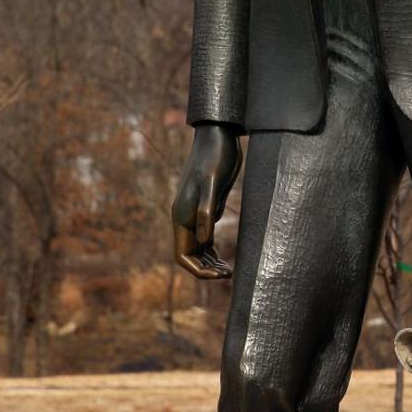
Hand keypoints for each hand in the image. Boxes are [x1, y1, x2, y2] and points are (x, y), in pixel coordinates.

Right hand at [171, 124, 242, 278]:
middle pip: (190, 255)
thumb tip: (202, 240)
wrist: (218, 137)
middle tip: (229, 274)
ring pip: (198, 249)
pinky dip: (213, 252)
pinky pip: (206, 239)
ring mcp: (196, 214)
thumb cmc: (215, 157)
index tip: (220, 275)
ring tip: (229, 272)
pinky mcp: (208, 209)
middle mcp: (186, 218)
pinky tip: (227, 259)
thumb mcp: (213, 183)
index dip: (198, 270)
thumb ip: (207, 210)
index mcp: (182, 216)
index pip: (183, 255)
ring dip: (210, 263)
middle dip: (206, 269)